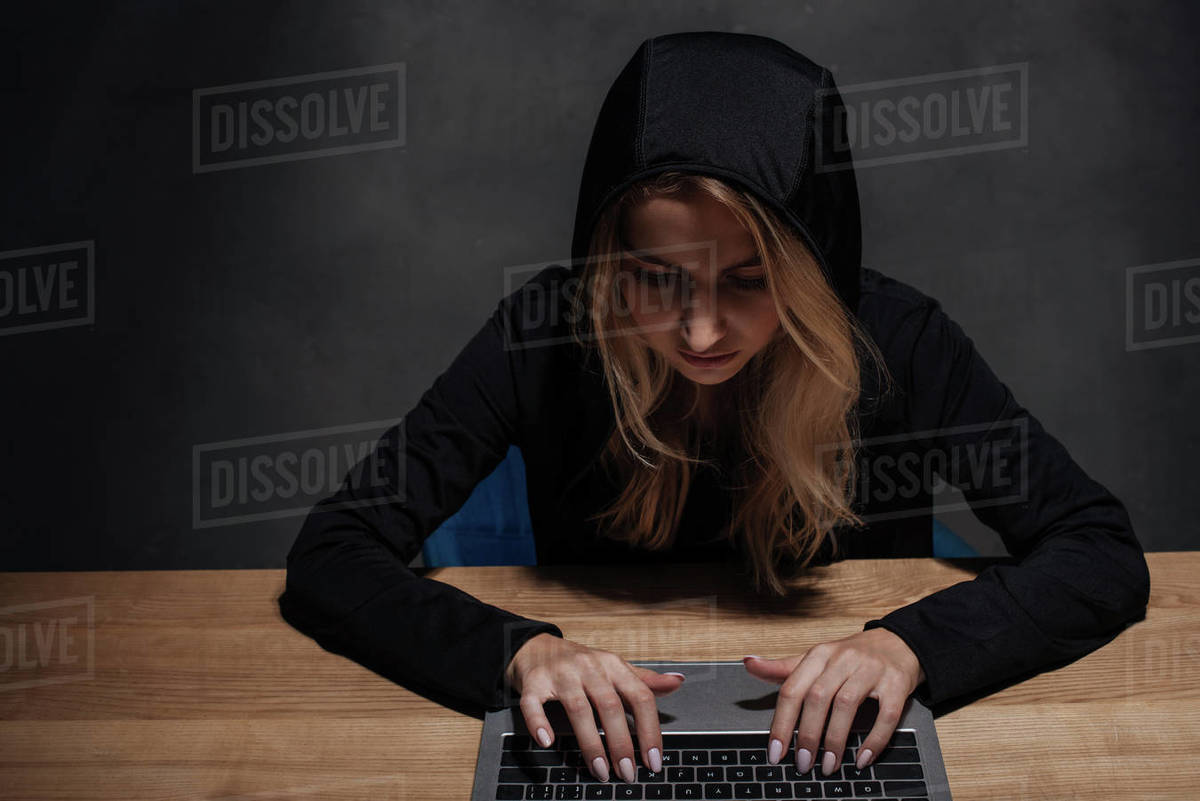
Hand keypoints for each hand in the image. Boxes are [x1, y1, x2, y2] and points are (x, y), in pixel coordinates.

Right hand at [503, 633, 685, 782]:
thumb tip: (677, 682)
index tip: (653, 760)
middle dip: (621, 743)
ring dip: (591, 743)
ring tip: (600, 770)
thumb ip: (645, 680)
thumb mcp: (615, 668)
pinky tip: (547, 741)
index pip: (639, 697)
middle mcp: (589, 667)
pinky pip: (534, 704)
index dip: (649, 730)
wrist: (536, 647)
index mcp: (613, 665)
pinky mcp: (534, 682)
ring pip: (578, 709)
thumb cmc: (581, 663)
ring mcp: (561, 674)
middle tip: (628, 772)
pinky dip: (540, 722)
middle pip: (610, 706)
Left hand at [743, 628, 925, 775]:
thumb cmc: (851, 657)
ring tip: (828, 765)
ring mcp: (870, 669)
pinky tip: (862, 758)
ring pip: (846, 705)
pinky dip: (874, 739)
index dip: (782, 723)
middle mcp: (842, 659)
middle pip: (817, 697)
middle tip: (803, 764)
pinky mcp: (896, 683)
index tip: (776, 752)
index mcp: (818, 655)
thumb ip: (783, 668)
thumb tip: (748, 663)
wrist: (898, 643)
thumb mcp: (815, 659)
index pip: (792, 689)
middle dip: (808, 735)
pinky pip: (886, 714)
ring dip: (835, 740)